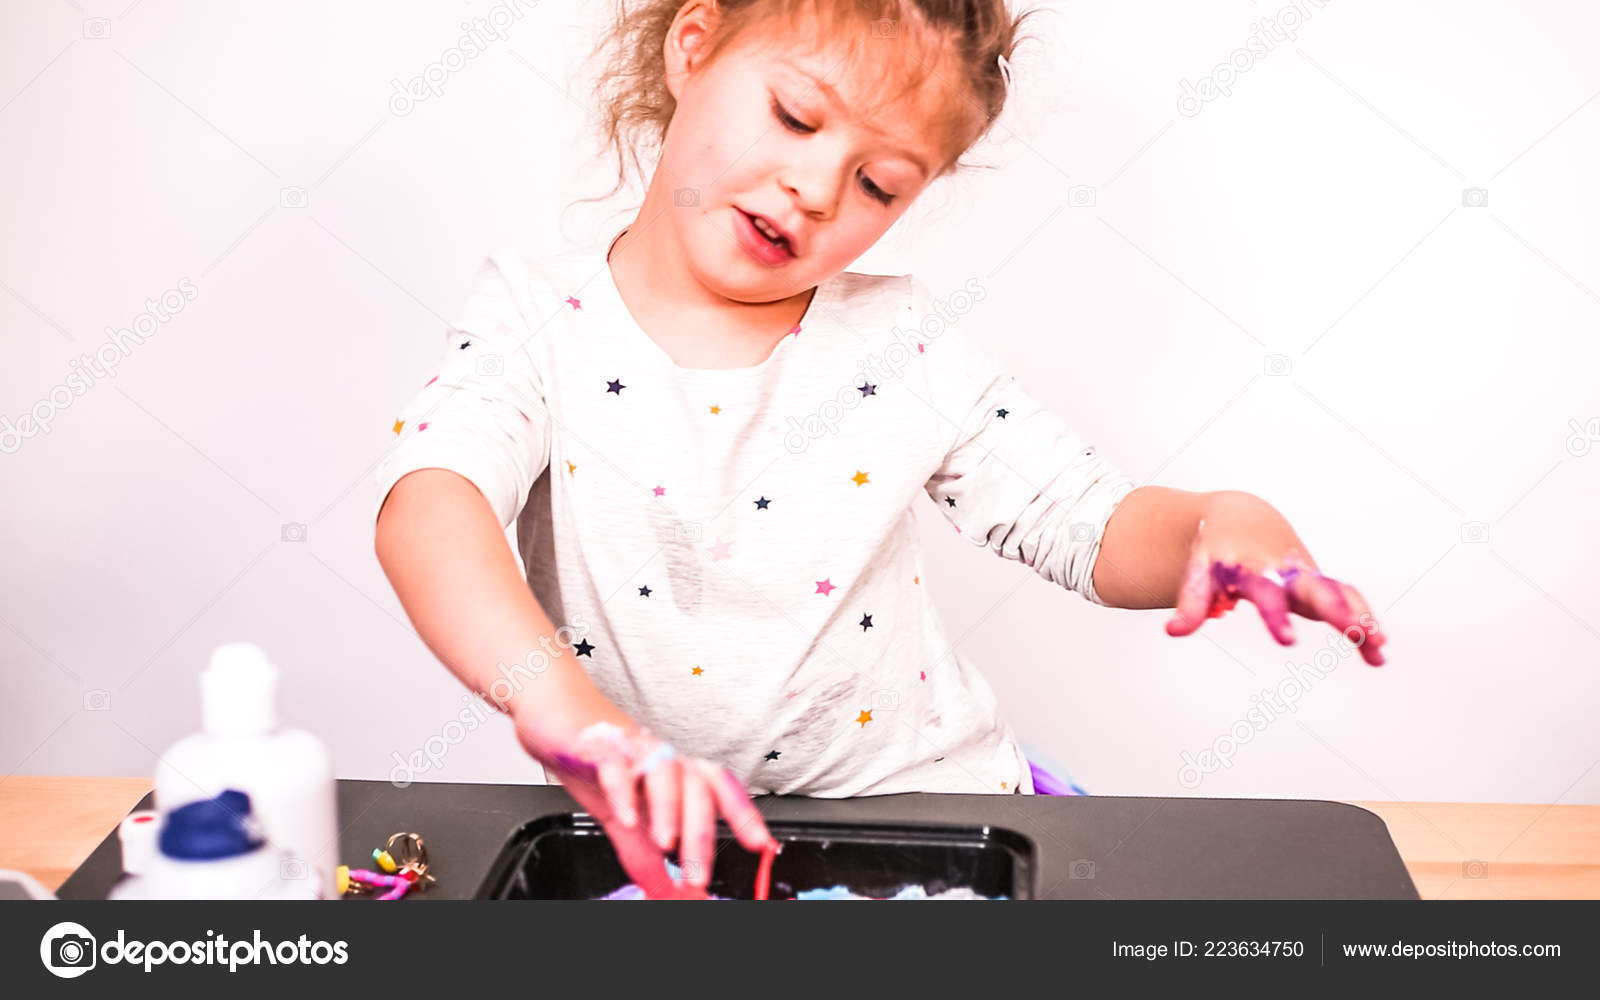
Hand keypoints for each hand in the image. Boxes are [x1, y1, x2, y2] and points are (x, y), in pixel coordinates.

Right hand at [515, 716, 778, 898]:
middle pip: (696, 789)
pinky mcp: (598, 745)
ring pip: (664, 773)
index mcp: (677, 773)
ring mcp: (633, 749)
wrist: (556, 723)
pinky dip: (622, 791)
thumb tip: (671, 896)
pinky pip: (616, 765)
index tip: (762, 844)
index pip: (720, 790)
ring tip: (666, 844)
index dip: (743, 815)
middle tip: (698, 875)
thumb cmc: (599, 766)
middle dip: (701, 834)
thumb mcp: (626, 819)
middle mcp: (663, 758)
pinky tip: (625, 816)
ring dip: (669, 810)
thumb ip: (647, 857)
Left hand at [1163, 493, 1386, 665]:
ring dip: (1362, 618)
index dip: (1277, 617)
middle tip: (1359, 635)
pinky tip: (1377, 657)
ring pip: (1342, 594)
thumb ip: (1191, 605)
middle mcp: (1288, 571)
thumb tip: (1173, 632)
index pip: (1268, 595)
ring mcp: (1308, 576)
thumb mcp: (1198, 574)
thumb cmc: (1216, 551)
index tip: (1289, 641)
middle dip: (1339, 612)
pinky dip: (1364, 624)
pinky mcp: (1320, 583)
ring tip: (1380, 648)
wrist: (1240, 518)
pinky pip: (1349, 601)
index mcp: (1256, 569)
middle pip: (1318, 590)